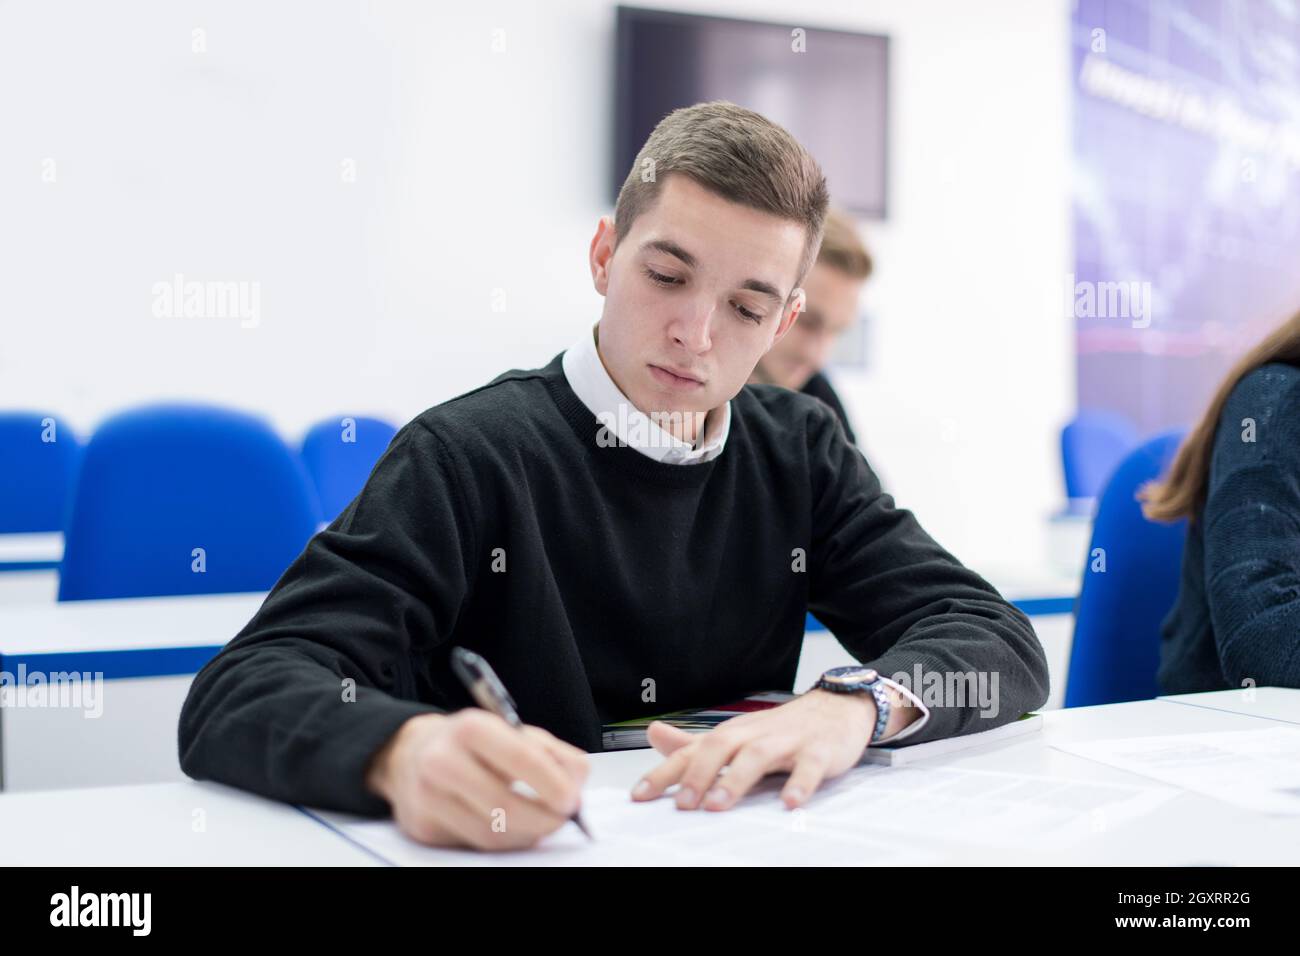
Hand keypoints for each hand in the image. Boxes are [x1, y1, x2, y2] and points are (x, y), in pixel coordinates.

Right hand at [366, 710, 588, 850]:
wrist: (411, 753)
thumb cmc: (471, 742)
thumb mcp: (510, 730)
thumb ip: (551, 752)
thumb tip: (577, 783)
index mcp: (471, 728)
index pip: (521, 758)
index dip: (553, 784)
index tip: (573, 800)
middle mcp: (442, 761)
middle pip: (504, 806)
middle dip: (544, 819)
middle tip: (564, 819)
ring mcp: (428, 797)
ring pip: (490, 834)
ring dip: (526, 835)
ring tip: (541, 824)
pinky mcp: (422, 827)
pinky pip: (474, 845)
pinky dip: (503, 842)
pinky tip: (513, 829)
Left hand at [630, 689, 876, 811]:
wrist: (836, 707)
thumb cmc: (781, 729)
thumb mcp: (736, 735)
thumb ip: (695, 743)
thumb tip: (654, 735)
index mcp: (732, 734)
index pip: (692, 751)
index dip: (664, 772)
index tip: (640, 795)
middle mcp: (754, 734)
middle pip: (720, 747)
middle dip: (698, 774)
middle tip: (681, 803)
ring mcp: (787, 741)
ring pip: (758, 756)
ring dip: (736, 779)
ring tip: (718, 804)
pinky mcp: (819, 751)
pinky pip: (809, 767)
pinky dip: (800, 783)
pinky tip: (791, 803)